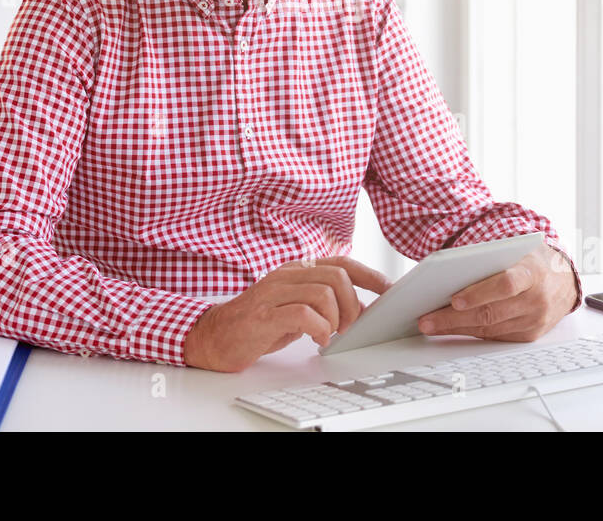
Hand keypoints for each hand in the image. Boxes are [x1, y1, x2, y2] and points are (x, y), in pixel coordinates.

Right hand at [182, 256, 390, 371]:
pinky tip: (317, 339)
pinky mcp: (264, 314)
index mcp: (296, 270)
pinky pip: (304, 314)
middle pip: (337, 275)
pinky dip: (319, 329)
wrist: (214, 336)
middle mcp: (286, 275)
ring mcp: (274, 293)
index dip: (369, 275)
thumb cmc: (258, 324)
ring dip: (336, 318)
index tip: (388, 290)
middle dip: (353, 304)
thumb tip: (360, 309)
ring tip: (330, 334)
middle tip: (350, 327)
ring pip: (324, 292)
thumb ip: (323, 303)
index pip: (341, 262)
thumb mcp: (296, 308)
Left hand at [417, 243, 579, 341]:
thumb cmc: (530, 262)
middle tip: (427, 320)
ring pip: (489, 328)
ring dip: (456, 328)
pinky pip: (495, 337)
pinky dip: (471, 333)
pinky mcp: (530, 335)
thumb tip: (449, 274)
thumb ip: (490, 261)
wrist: (563, 280)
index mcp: (533, 272)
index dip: (479, 293)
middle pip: (491, 312)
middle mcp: (537, 299)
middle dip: (454, 318)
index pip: (506, 284)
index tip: (454, 299)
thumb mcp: (515, 252)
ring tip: (431, 325)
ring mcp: (535, 320)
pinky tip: (452, 329)